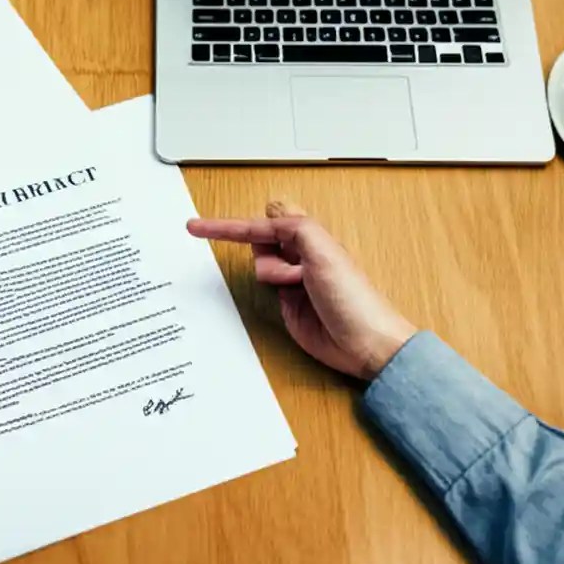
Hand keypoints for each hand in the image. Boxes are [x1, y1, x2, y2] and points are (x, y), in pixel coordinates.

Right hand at [187, 201, 416, 379]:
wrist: (366, 345)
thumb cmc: (356, 301)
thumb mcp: (325, 255)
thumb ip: (296, 229)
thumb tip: (270, 218)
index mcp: (311, 238)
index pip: (263, 224)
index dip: (228, 226)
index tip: (197, 226)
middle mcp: (301, 256)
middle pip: (260, 242)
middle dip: (265, 254)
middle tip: (291, 272)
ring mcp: (293, 281)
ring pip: (260, 265)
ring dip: (270, 275)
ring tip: (296, 288)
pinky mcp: (288, 305)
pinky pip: (264, 288)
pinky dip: (264, 285)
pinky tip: (281, 290)